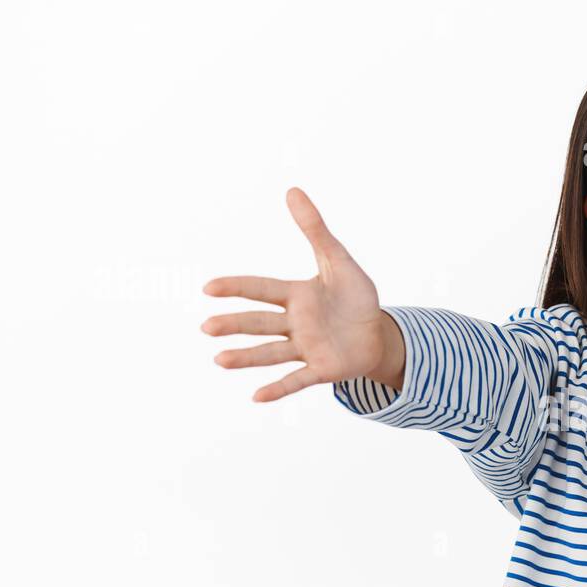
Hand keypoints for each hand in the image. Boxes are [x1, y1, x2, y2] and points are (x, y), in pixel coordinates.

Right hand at [201, 187, 396, 401]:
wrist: (380, 333)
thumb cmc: (356, 297)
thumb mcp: (339, 260)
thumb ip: (315, 230)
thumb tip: (292, 190)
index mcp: (296, 295)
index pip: (261, 288)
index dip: (237, 288)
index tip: (208, 288)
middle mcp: (295, 323)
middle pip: (260, 323)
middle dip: (235, 325)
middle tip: (206, 327)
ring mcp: (306, 347)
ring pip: (271, 352)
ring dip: (246, 358)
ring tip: (220, 360)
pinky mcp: (321, 369)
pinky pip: (297, 380)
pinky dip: (278, 388)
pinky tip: (257, 397)